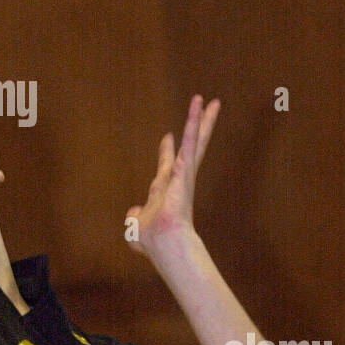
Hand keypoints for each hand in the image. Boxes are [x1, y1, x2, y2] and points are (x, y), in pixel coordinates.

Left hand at [125, 94, 220, 257]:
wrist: (163, 244)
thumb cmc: (153, 242)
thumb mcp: (137, 228)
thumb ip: (134, 219)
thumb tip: (133, 213)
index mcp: (164, 190)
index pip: (166, 165)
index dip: (166, 151)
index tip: (167, 135)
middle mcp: (177, 178)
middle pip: (190, 147)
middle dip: (196, 127)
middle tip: (204, 108)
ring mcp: (184, 174)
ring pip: (195, 141)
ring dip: (201, 120)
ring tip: (211, 100)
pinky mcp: (186, 170)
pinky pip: (190, 144)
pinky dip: (193, 127)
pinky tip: (197, 109)